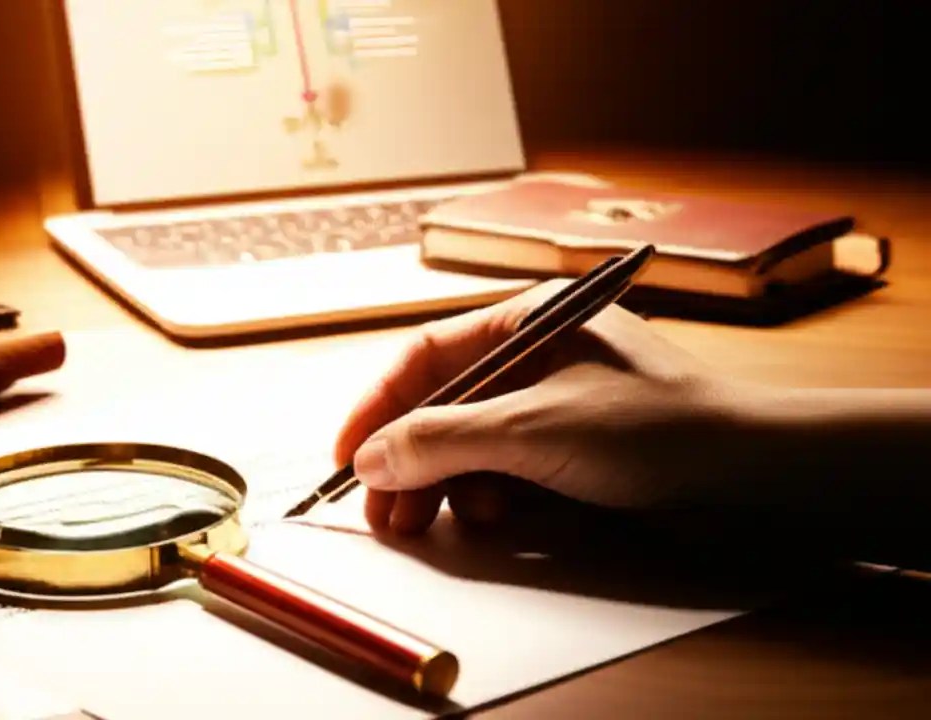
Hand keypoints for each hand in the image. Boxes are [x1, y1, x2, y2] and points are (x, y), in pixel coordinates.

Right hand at [334, 280, 759, 534]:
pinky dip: (491, 496)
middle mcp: (534, 354)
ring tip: (433, 524)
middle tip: (383, 513)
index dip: (376, 406)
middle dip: (409, 460)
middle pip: (442, 405)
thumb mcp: (531, 429)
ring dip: (447, 485)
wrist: (753, 475)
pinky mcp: (574, 449)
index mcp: (524, 319)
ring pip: (471, 444)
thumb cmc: (652, 427)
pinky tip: (498, 517)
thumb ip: (440, 441)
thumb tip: (368, 458)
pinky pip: (508, 470)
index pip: (425, 356)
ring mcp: (554, 403)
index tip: (345, 456)